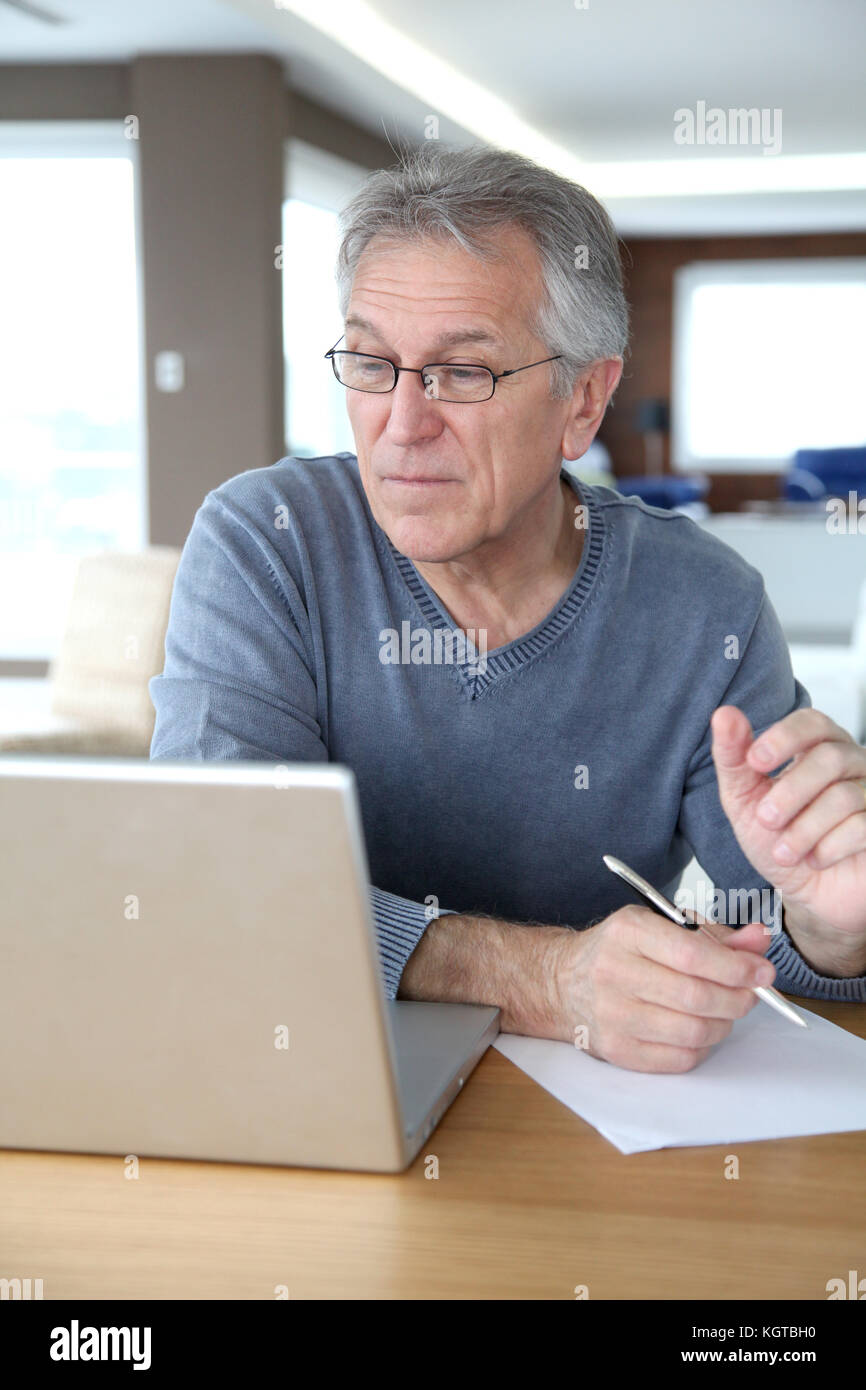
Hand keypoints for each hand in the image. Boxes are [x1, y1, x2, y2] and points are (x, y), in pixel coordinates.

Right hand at [553, 904, 773, 1071]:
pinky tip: (698, 1029)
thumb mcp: (662, 926)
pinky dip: (702, 1046)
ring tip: (723, 1011)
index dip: (737, 967)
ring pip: (693, 1031)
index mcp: (629, 932)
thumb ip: (715, 935)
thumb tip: (759, 940)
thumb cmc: (621, 951)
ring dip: (723, 1024)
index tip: (762, 972)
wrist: (563, 984)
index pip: (693, 955)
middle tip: (750, 994)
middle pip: (697, 997)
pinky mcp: (618, 1050)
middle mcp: (615, 972)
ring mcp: (613, 1016)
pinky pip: (680, 1058)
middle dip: (738, 998)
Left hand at [710, 706, 865, 964]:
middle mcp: (851, 764)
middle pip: (830, 758)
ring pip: (844, 797)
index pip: (812, 722)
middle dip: (790, 792)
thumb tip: (723, 714)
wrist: (804, 891)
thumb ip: (733, 758)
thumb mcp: (743, 799)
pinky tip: (814, 859)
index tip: (755, 761)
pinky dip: (827, 848)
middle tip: (766, 819)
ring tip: (784, 852)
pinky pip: (861, 827)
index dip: (785, 737)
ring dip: (803, 830)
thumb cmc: (776, 838)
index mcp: (816, 748)